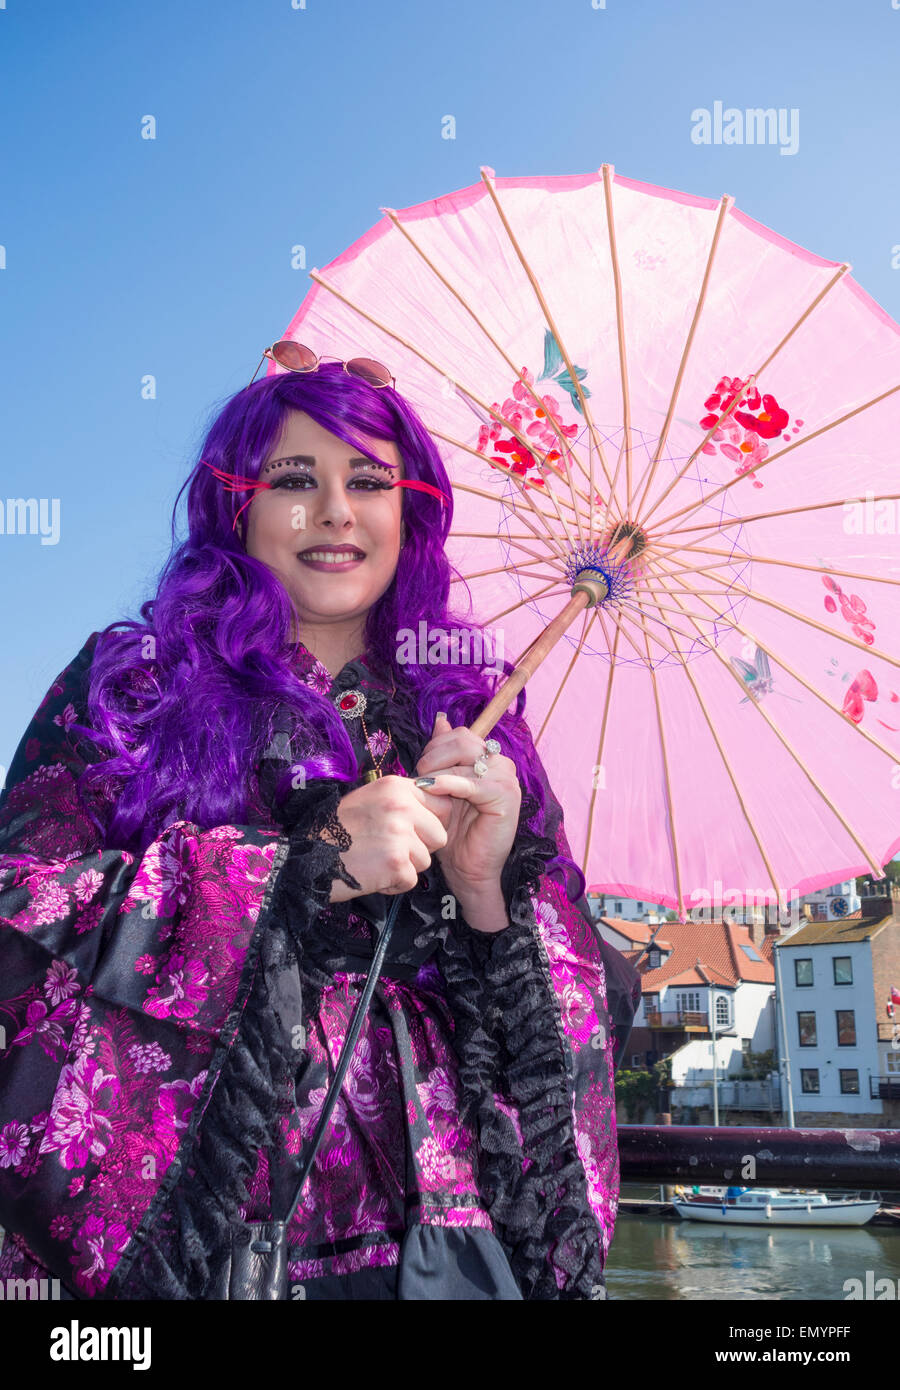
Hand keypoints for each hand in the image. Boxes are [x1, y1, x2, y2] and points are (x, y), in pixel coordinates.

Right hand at [325, 775, 449, 902]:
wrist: (306, 857)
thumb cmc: (337, 830)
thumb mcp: (370, 799)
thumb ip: (402, 800)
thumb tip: (441, 806)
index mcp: (396, 787)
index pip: (442, 804)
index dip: (430, 822)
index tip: (412, 831)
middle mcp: (401, 806)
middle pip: (439, 835)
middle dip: (420, 848)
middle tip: (389, 849)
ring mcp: (399, 834)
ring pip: (426, 860)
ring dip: (405, 867)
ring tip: (377, 860)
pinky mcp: (396, 863)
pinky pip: (411, 880)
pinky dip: (394, 884)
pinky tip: (372, 874)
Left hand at [412, 713, 521, 896]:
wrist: (468, 869)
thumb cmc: (454, 832)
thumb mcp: (443, 786)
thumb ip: (444, 754)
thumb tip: (441, 718)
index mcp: (489, 759)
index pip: (460, 735)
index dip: (435, 747)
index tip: (421, 768)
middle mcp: (501, 765)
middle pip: (464, 740)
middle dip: (435, 755)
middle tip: (420, 776)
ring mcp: (506, 780)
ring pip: (467, 756)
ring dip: (438, 769)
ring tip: (424, 787)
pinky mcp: (505, 797)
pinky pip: (472, 781)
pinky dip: (448, 782)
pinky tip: (432, 788)